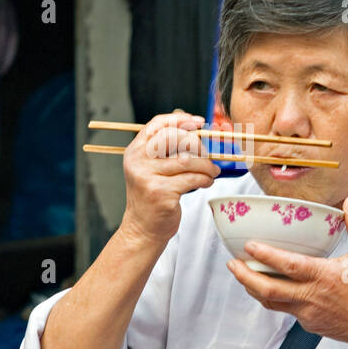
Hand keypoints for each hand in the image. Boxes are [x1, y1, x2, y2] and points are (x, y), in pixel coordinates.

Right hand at [120, 109, 220, 249]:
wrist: (143, 229)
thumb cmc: (152, 197)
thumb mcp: (150, 169)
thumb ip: (165, 149)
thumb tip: (193, 127)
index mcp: (135, 151)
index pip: (156, 125)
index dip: (179, 119)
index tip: (198, 122)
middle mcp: (138, 162)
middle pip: (173, 137)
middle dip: (196, 143)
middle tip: (207, 154)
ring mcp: (148, 177)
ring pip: (187, 160)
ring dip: (206, 165)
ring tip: (212, 172)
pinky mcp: (161, 193)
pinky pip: (192, 178)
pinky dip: (205, 179)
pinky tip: (207, 182)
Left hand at [225, 195, 347, 348]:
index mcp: (324, 277)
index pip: (288, 266)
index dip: (265, 256)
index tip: (248, 246)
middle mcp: (311, 298)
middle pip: (268, 290)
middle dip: (245, 277)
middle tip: (232, 263)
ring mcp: (307, 314)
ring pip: (272, 302)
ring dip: (253, 288)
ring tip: (242, 274)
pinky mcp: (309, 325)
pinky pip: (285, 310)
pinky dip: (273, 297)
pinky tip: (270, 286)